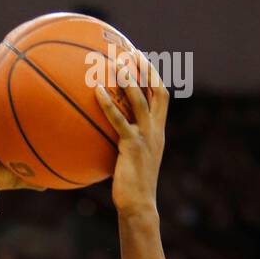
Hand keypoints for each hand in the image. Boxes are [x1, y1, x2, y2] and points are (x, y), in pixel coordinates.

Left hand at [95, 54, 169, 216]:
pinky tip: (97, 92)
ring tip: (116, 64)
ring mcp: (146, 138)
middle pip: (156, 91)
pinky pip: (119, 121)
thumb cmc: (132, 188)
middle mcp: (155, 131)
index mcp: (158, 132)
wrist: (139, 206)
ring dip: (129, 80)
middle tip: (130, 52)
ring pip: (140, 101)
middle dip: (145, 69)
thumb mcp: (132, 161)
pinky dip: (109, 105)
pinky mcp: (132, 147)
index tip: (142, 59)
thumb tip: (106, 137)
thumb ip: (125, 145)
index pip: (161, 97)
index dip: (153, 76)